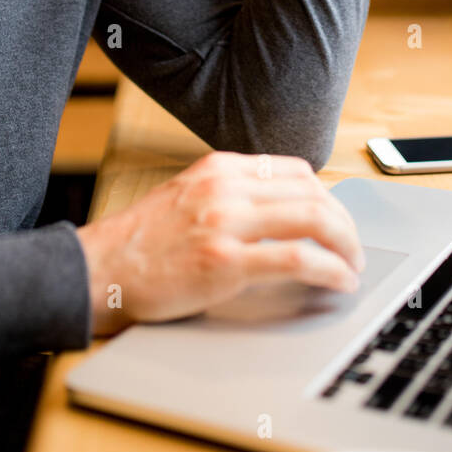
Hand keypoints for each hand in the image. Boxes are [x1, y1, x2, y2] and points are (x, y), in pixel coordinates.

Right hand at [76, 151, 364, 333]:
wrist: (97, 271)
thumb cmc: (140, 244)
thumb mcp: (187, 197)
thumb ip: (229, 196)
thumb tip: (279, 212)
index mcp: (219, 168)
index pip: (296, 171)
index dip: (327, 198)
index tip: (337, 222)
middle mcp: (226, 187)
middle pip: (313, 193)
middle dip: (345, 223)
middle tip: (354, 249)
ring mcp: (226, 222)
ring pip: (313, 219)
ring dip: (346, 246)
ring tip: (353, 267)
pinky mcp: (225, 261)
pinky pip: (297, 259)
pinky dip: (330, 270)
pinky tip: (339, 283)